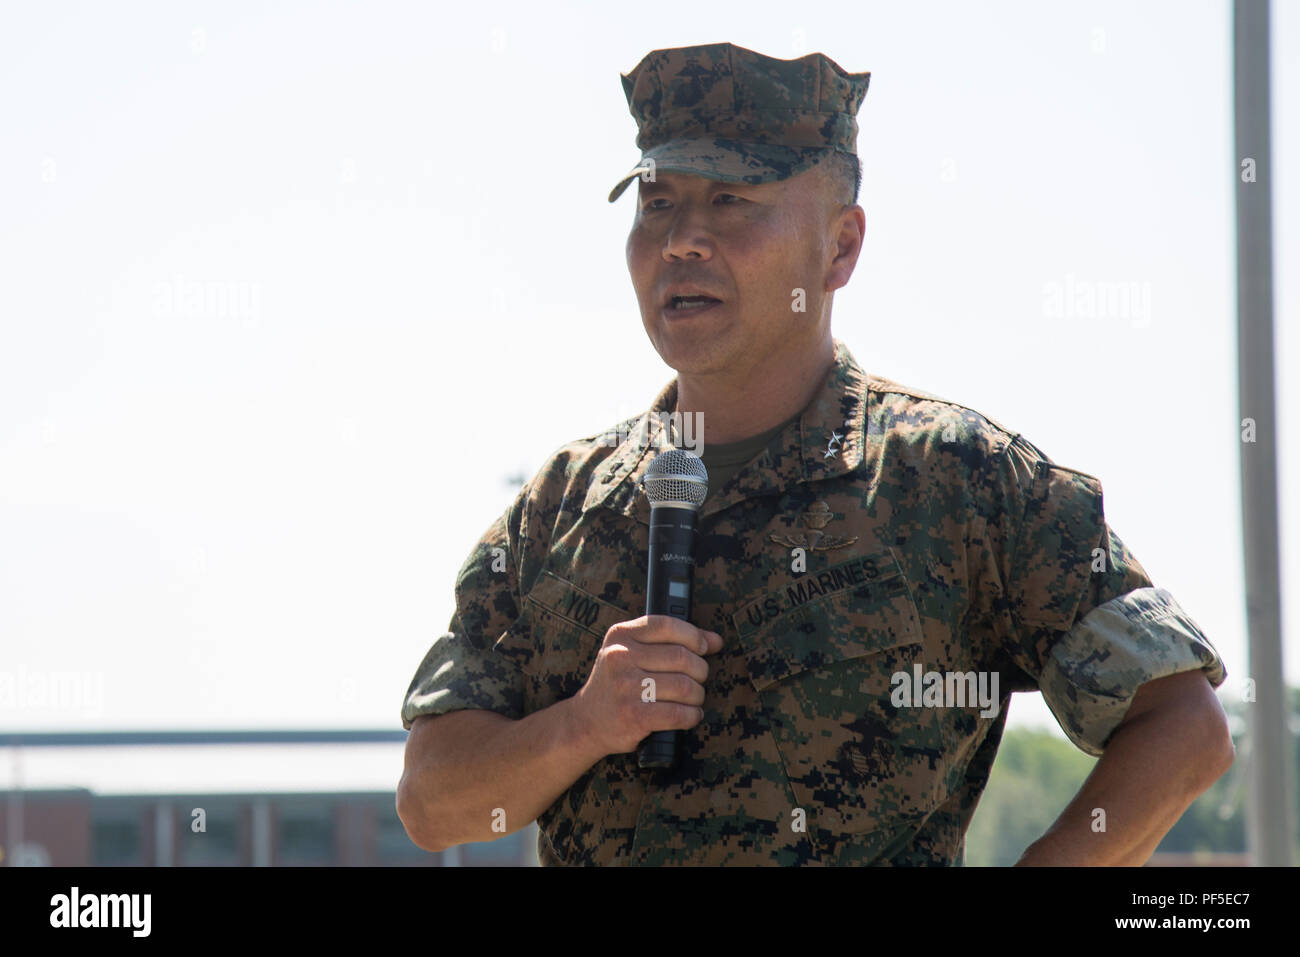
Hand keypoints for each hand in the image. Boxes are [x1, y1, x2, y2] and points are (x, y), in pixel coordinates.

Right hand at [570, 614, 723, 757]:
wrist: (586, 721)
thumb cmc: (617, 683)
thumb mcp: (633, 652)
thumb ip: (671, 641)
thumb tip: (715, 640)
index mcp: (620, 635)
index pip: (667, 625)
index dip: (694, 636)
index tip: (704, 647)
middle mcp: (620, 657)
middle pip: (682, 657)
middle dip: (700, 670)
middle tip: (697, 680)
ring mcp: (626, 687)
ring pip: (684, 686)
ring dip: (697, 696)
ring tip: (693, 699)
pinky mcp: (633, 716)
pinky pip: (678, 713)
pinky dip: (692, 716)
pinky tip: (690, 715)